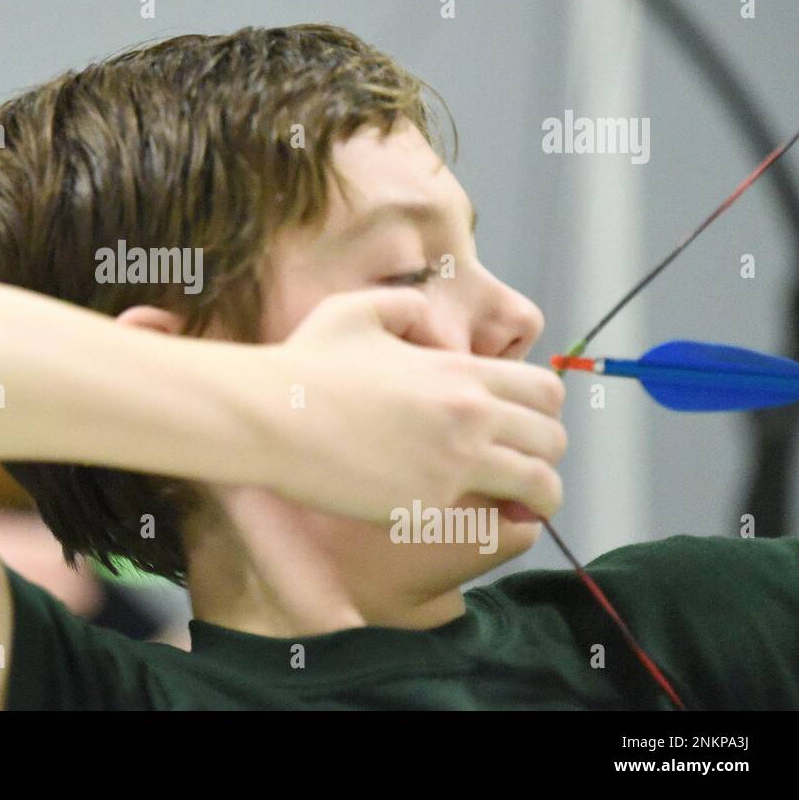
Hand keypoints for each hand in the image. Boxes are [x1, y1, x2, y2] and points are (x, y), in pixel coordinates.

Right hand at [257, 288, 566, 522]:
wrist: (272, 417)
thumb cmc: (306, 364)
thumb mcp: (358, 310)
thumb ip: (409, 309)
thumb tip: (436, 335)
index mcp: (458, 372)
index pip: (545, 390)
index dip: (543, 409)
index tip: (525, 423)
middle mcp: (468, 417)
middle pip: (552, 439)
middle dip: (545, 453)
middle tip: (524, 463)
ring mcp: (452, 464)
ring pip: (538, 485)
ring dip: (538, 494)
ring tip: (522, 502)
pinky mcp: (427, 503)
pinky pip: (484, 515)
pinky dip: (486, 516)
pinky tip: (470, 514)